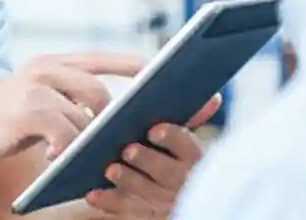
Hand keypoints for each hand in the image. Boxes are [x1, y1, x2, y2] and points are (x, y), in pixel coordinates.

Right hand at [0, 52, 145, 175]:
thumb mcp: (31, 101)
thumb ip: (64, 99)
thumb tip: (105, 114)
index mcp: (46, 64)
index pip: (98, 57)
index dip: (130, 63)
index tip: (159, 70)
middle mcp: (43, 70)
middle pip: (100, 90)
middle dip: (112, 117)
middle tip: (115, 139)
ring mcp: (36, 89)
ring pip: (85, 115)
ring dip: (87, 140)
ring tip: (81, 156)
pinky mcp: (28, 112)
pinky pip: (66, 134)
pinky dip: (64, 151)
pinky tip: (50, 158)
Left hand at [82, 94, 221, 217]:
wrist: (169, 195)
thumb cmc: (169, 155)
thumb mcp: (181, 141)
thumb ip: (189, 119)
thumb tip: (214, 98)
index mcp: (193, 159)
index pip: (189, 147)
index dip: (173, 137)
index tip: (154, 129)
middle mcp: (182, 183)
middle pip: (167, 172)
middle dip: (148, 160)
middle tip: (128, 149)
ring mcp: (164, 202)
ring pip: (146, 193)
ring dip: (128, 180)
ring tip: (110, 169)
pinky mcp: (145, 215)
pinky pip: (126, 211)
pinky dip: (108, 202)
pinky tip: (91, 193)